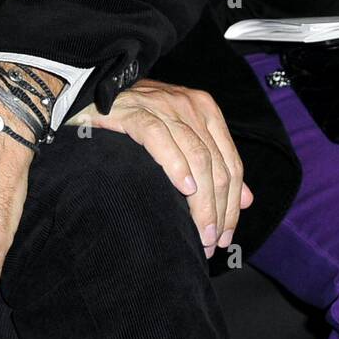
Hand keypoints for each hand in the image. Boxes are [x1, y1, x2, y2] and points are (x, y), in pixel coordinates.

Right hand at [66, 79, 251, 256]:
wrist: (92, 97)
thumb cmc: (139, 122)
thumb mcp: (182, 138)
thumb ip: (214, 165)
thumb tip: (246, 200)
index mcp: (206, 110)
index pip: (231, 163)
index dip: (232, 203)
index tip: (225, 235)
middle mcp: (189, 105)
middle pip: (216, 165)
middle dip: (218, 209)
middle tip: (211, 241)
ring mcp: (162, 105)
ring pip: (196, 157)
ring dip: (201, 201)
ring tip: (199, 231)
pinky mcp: (134, 111)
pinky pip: (159, 138)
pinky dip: (175, 165)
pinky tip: (182, 188)